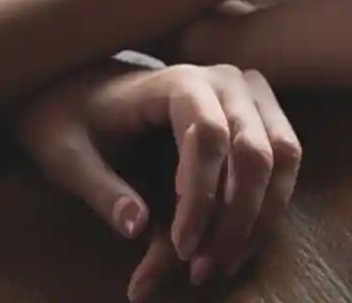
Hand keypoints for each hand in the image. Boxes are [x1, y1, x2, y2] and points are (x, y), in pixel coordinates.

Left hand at [16, 63, 300, 297]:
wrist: (87, 93)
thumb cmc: (73, 123)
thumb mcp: (68, 158)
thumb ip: (102, 191)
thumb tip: (136, 227)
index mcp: (176, 81)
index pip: (207, 136)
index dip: (200, 196)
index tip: (180, 249)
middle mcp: (224, 81)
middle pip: (253, 151)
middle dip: (234, 219)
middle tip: (200, 270)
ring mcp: (249, 96)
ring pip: (282, 158)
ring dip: (258, 220)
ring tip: (217, 266)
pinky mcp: (260, 117)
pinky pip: (283, 164)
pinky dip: (266, 211)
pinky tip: (233, 250)